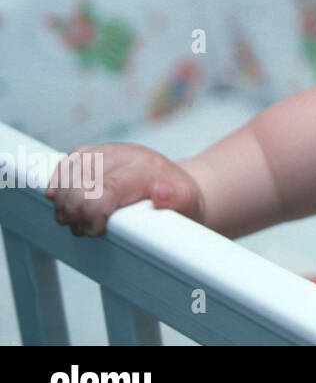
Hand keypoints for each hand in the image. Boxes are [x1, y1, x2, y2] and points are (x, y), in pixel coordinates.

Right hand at [44, 143, 204, 237]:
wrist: (179, 186)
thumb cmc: (181, 200)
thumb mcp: (189, 204)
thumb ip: (178, 200)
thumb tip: (161, 192)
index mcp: (147, 168)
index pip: (107, 188)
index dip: (92, 212)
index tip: (94, 231)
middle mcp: (127, 155)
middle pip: (83, 181)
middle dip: (75, 210)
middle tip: (82, 229)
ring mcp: (110, 151)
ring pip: (71, 170)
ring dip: (64, 199)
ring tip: (71, 220)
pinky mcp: (98, 153)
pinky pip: (69, 161)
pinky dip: (59, 180)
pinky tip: (59, 197)